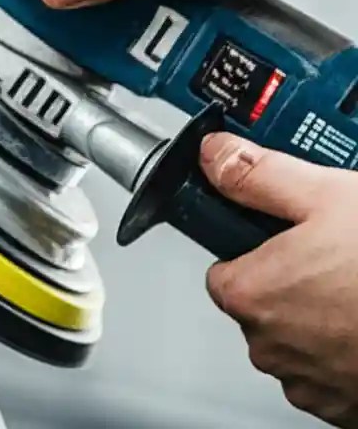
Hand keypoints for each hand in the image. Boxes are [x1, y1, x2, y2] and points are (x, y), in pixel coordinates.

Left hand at [202, 132, 357, 426]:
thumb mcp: (326, 195)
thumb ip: (258, 176)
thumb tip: (216, 157)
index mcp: (249, 293)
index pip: (226, 268)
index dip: (260, 249)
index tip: (291, 240)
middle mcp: (268, 344)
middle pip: (264, 304)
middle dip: (296, 282)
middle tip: (342, 259)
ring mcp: (308, 380)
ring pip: (300, 340)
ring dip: (324, 320)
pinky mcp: (343, 405)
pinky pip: (332, 373)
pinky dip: (349, 353)